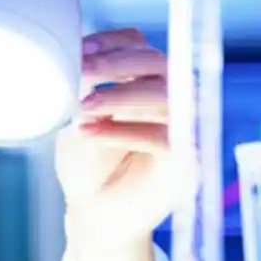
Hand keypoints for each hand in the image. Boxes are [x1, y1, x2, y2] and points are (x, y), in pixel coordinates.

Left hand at [56, 28, 194, 251]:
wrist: (94, 216)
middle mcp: (170, 102)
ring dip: (120, 96)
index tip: (80, 51)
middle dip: (117, 64)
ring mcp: (182, 131)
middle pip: (160, 65)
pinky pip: (166, 138)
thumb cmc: (86, 166)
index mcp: (145, 84)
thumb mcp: (78, 121)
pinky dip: (125, 131)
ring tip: (82, 108)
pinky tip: (91, 132)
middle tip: (80, 73)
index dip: (112, 44)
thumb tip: (77, 58)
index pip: (140, 47)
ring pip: (167, 96)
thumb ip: (82, 92)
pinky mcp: (184, 164)